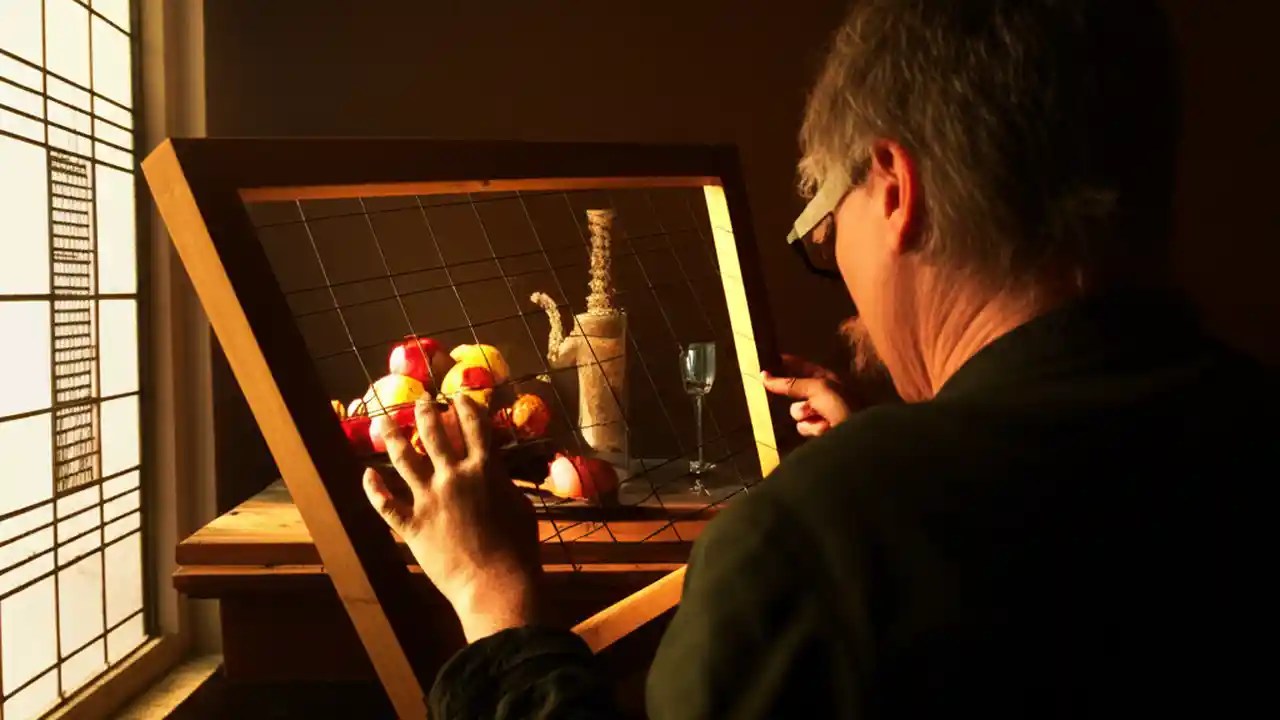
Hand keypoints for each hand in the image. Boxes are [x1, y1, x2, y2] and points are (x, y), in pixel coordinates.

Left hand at [363, 395, 539, 642]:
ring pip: (403, 459)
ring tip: (384, 422)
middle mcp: (453, 476)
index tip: (458, 395)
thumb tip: (497, 471)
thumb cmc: (519, 548)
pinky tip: (366, 474)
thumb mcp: (521, 506)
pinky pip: (385, 503)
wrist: (495, 585)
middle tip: (420, 401)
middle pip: (434, 433)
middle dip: (426, 412)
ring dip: (393, 437)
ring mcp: (428, 499)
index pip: (473, 426)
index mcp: (484, 469)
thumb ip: (504, 483)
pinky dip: (373, 488)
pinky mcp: (411, 524)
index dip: (465, 406)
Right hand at [762, 354, 852, 437]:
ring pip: (797, 413)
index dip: (785, 363)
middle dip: (800, 401)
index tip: (766, 363)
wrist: (859, 435)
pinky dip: (813, 429)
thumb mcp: (817, 389)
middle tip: (809, 405)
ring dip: (808, 417)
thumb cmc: (842, 405)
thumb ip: (790, 384)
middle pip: (793, 393)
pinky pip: (803, 427)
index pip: (800, 366)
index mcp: (825, 378)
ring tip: (823, 420)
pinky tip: (827, 430)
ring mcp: (820, 412)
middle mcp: (821, 393)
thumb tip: (763, 376)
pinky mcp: (819, 430)